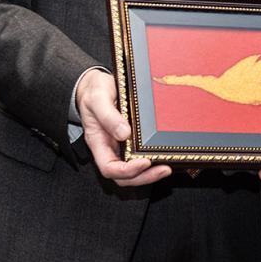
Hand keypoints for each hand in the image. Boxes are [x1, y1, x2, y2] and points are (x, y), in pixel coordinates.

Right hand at [76, 69, 170, 186]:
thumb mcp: (97, 99)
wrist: (95, 84)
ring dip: (150, 174)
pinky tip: (164, 156)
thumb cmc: (94, 91)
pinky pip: (140, 156)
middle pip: (124, 177)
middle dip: (144, 177)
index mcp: (98, 142)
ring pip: (134, 171)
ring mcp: (120, 146)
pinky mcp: (132, 140)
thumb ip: (108, 116)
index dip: (126, 171)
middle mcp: (110, 148)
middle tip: (164, 170)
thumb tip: (124, 133)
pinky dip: (152, 161)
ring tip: (167, 167)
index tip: (144, 162)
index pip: (109, 168)